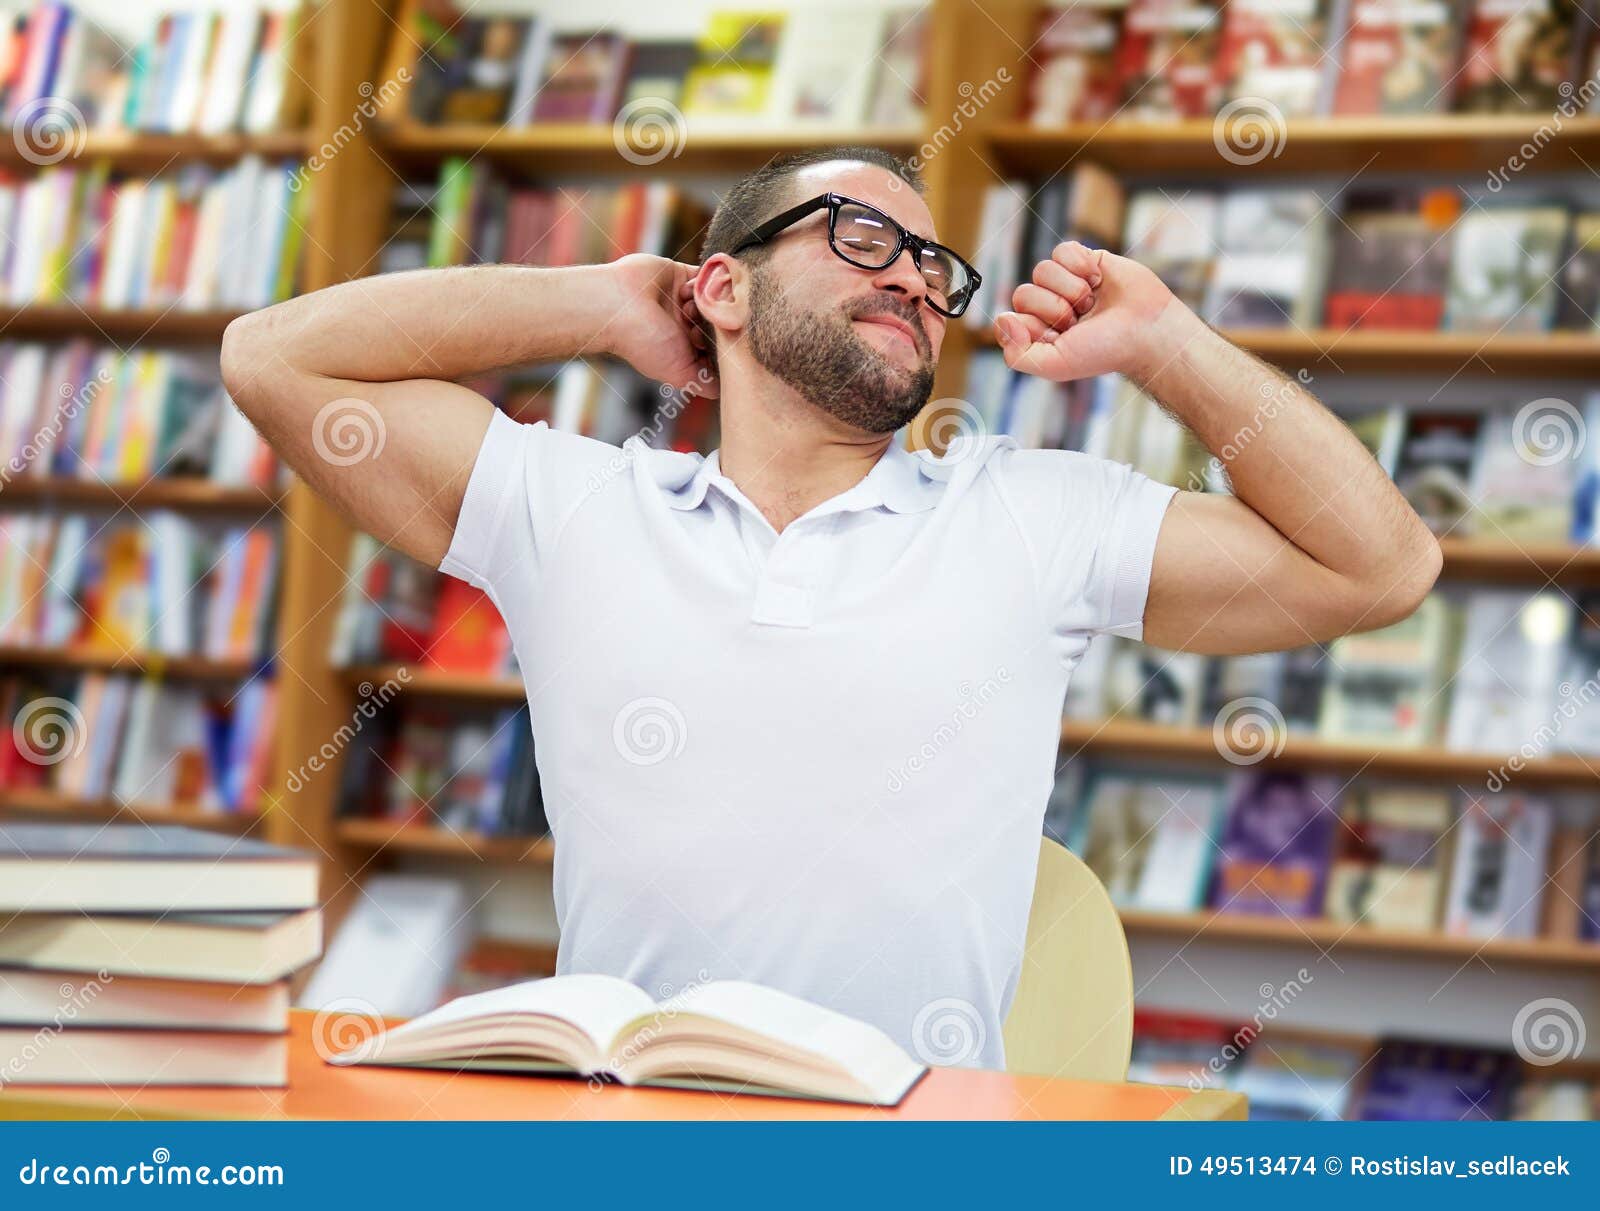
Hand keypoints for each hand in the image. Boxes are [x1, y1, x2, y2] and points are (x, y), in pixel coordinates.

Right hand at [602, 253, 719, 397]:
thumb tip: (730, 390)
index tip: (706, 346)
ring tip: (684, 309)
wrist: (618, 305)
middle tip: (696, 327)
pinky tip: (683, 292)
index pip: (720, 347)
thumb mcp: (680, 373)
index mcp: (686, 348)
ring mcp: (685, 301)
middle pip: (722, 322)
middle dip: (715, 324)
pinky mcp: (683, 275)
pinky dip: (702, 283)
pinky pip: (708, 275)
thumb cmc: (644, 342)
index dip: (721, 346)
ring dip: (705, 304)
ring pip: (717, 300)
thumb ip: (705, 383)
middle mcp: (687, 325)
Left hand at [993, 241, 1178, 382]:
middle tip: (1080, 320)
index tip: (1061, 336)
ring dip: (1070, 288)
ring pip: (1041, 270)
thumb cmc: (1104, 351)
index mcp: (1039, 333)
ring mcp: (1066, 283)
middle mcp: (1049, 308)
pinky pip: (1062, 250)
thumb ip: (1017, 355)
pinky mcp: (1085, 261)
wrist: (1147, 329)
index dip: (1033, 325)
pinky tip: (1098, 279)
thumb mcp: (1054, 365)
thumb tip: (1001, 320)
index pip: (1011, 318)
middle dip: (1054, 307)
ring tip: (1093, 301)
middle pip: (1024, 293)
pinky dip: (1079, 264)